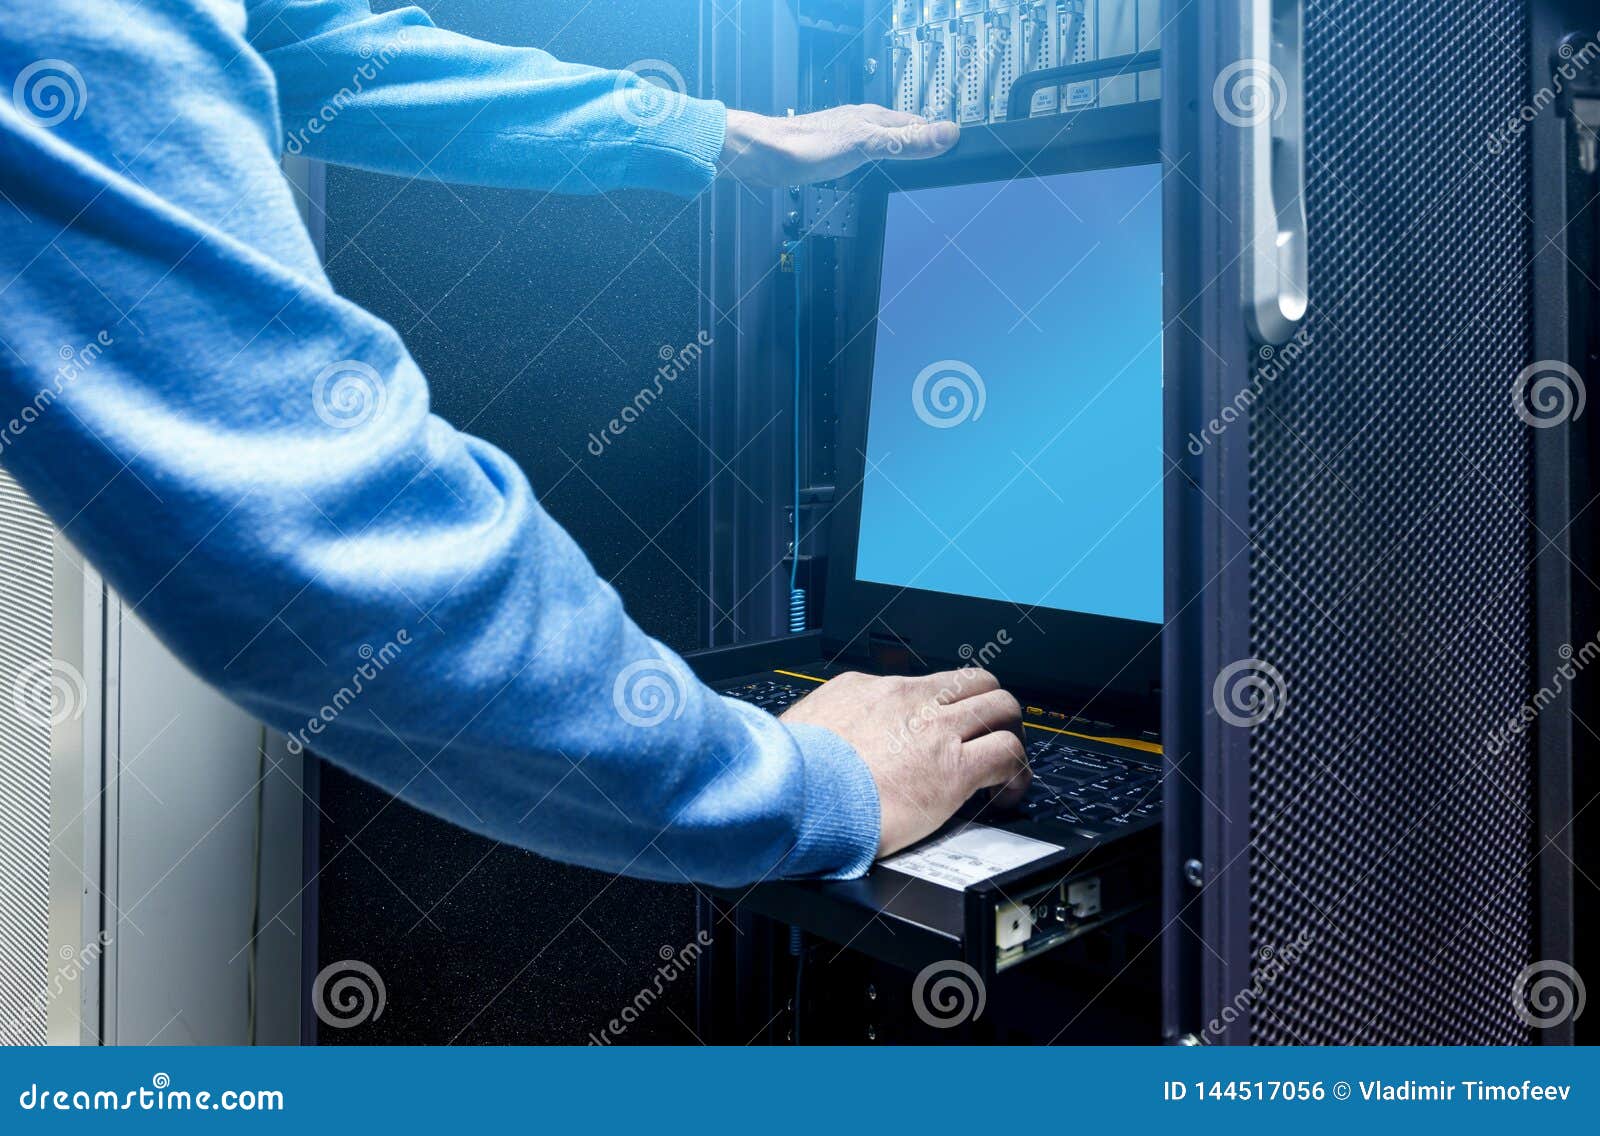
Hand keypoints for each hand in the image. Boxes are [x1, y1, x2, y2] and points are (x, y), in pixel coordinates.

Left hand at [720, 105, 959, 187]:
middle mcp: (862, 121)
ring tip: (917, 160)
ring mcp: (847, 134)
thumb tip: (948, 133)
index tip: (958, 145)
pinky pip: (865, 151)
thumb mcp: (866, 146)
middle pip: (902, 130)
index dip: (938, 135)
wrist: (766, 155)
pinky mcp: (832, 149)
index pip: (918, 123)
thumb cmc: (808, 146)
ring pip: (883, 139)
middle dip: (922, 140)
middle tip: (943, 154)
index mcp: (874, 117)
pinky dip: (878, 157)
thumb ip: (906, 141)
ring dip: (900, 148)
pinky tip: (873, 165)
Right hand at [780, 669, 1029, 858]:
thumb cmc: (792, 770)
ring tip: (1004, 764)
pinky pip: (1008, 754)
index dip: (945, 706)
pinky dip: (1016, 773)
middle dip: (989, 708)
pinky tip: (1007, 793)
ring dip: (1009, 733)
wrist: (795, 792)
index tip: (945, 726)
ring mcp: (936, 730)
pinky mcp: (953, 768)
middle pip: (976, 682)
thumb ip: (828, 723)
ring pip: (1002, 706)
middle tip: (986, 737)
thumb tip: (824, 733)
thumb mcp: (805, 724)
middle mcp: (910, 700)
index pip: (926, 683)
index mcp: (870, 688)